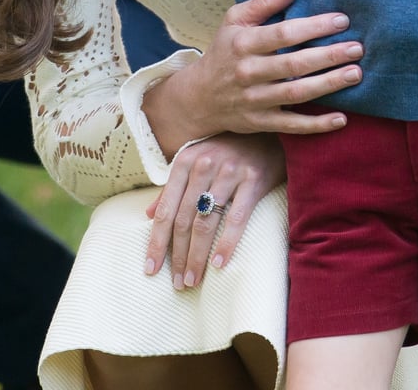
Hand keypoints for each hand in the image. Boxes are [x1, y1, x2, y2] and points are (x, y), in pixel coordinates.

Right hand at [142, 0, 363, 154]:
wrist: (199, 96)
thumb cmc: (224, 51)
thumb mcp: (234, 20)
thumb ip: (264, 2)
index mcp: (243, 43)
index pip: (283, 33)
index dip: (314, 26)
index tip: (342, 20)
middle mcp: (249, 72)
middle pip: (294, 64)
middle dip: (328, 56)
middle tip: (357, 48)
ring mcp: (254, 100)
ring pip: (296, 94)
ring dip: (329, 85)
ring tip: (356, 74)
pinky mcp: (260, 122)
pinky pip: (291, 125)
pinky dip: (316, 125)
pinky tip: (341, 119)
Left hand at [143, 132, 284, 288]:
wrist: (268, 134)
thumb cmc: (228, 150)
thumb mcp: (196, 160)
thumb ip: (173, 187)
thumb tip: (148, 214)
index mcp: (185, 161)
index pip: (166, 210)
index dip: (157, 242)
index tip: (151, 269)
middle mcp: (204, 164)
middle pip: (184, 220)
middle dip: (178, 256)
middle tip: (178, 284)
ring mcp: (229, 171)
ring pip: (206, 222)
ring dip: (198, 256)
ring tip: (193, 280)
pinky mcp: (253, 179)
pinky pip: (237, 217)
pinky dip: (227, 242)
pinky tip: (219, 263)